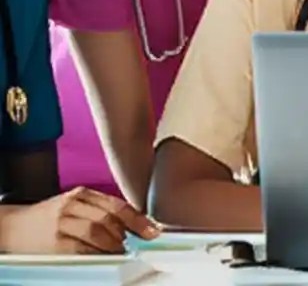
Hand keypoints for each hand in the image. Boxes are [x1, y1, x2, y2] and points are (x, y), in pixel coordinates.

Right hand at [0, 187, 160, 254]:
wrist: (12, 227)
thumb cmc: (48, 218)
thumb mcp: (73, 205)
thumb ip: (99, 210)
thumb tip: (132, 225)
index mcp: (80, 194)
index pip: (116, 205)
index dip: (137, 219)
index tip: (152, 230)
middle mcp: (71, 206)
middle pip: (109, 218)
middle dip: (128, 233)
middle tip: (137, 243)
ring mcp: (61, 223)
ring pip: (97, 232)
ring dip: (114, 244)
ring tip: (121, 250)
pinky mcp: (54, 242)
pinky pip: (82, 248)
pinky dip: (97, 253)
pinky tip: (104, 255)